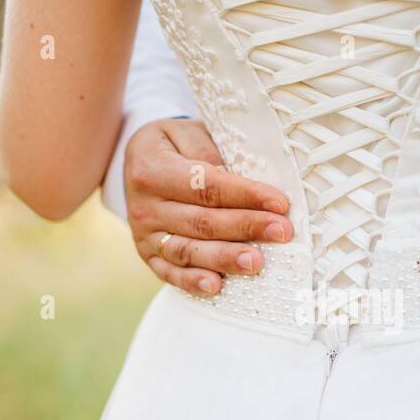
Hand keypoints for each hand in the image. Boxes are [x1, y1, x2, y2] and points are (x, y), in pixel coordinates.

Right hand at [124, 118, 293, 295]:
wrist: (137, 164)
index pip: (205, 185)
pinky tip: (217, 287)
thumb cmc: (174, 145)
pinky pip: (170, 272)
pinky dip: (192, 282)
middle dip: (246, 227)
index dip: (244, 195)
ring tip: (256, 263)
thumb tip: (239, 178)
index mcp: (152, 169)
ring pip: (188, 250)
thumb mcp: (185, 132)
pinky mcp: (147, 255)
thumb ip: (209, 150)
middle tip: (282, 232)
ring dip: (225, 259)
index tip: (279, 203)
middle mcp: (144, 205)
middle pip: (201, 221)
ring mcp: (144, 234)